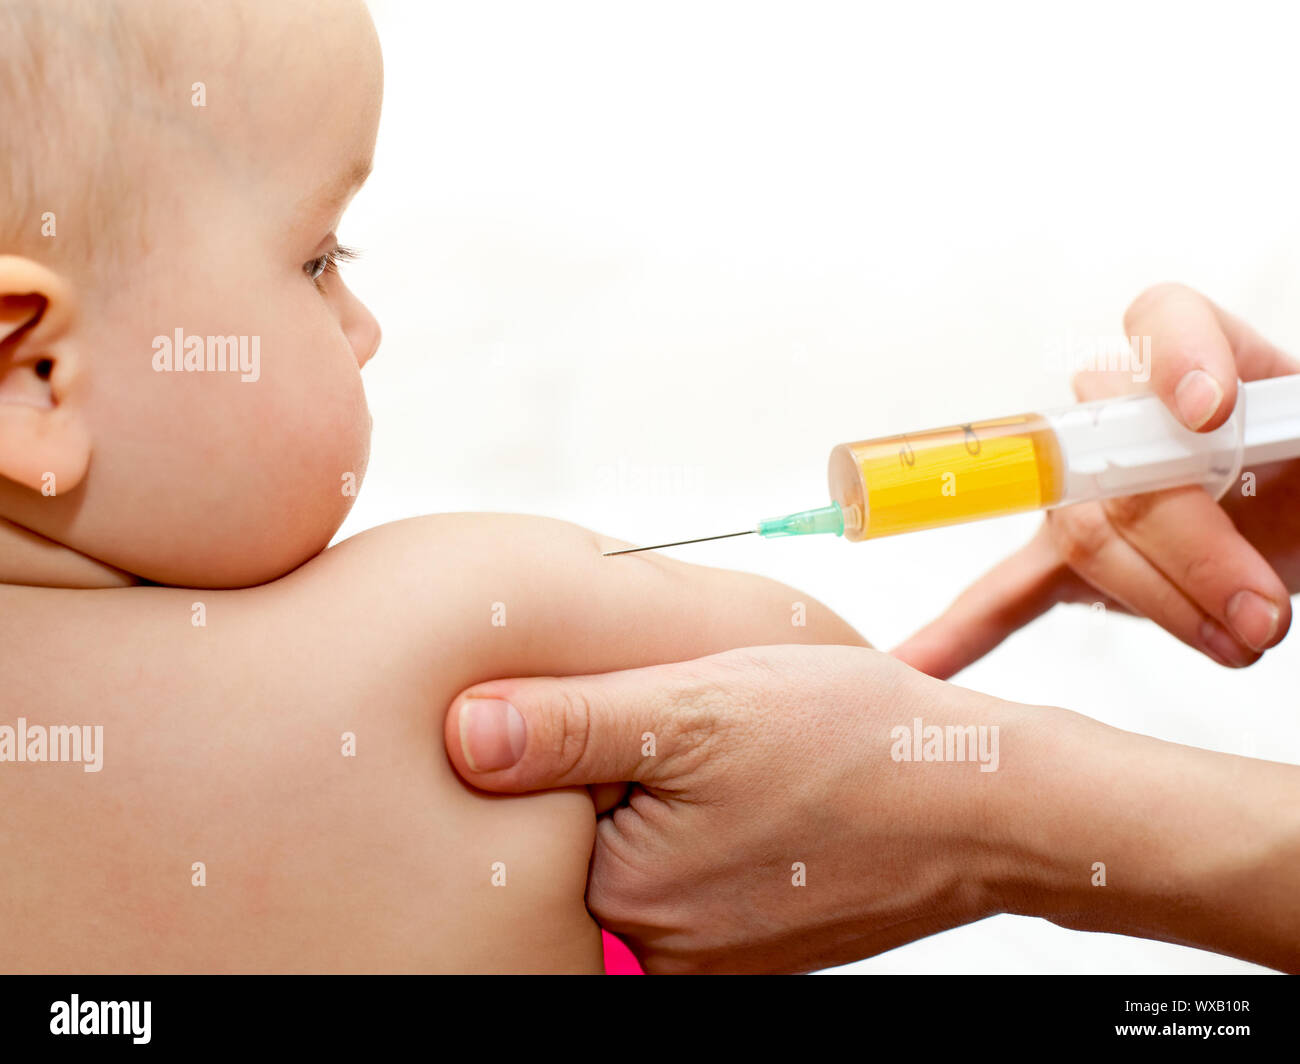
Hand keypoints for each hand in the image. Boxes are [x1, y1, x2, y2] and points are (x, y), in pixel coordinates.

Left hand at [445, 644, 1019, 972]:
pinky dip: (714, 812)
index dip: (579, 725)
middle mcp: (661, 942)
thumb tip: (462, 733)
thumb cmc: (856, 746)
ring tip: (747, 743)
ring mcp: (710, 949)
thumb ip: (573, 723)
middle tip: (707, 714)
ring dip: (675, 780)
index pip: (540, 800)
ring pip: (645, 838)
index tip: (643, 695)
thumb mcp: (701, 706)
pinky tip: (763, 781)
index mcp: (629, 892)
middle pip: (591, 824)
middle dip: (629, 755)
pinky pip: (697, 865)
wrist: (989, 803)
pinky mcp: (751, 936)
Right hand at [894, 283, 1299, 677]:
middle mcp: (1125, 412)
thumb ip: (1293, 422)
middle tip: (1264, 613)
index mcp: (1204, 354)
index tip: (1209, 411)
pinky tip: (918, 662)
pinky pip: (1010, 591)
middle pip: (1120, 462)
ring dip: (1156, 604)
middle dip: (1192, 548)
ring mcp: (1085, 490)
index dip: (1175, 358)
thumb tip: (1226, 420)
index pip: (1162, 320)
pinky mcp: (1072, 559)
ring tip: (1236, 647)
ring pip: (1084, 540)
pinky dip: (964, 629)